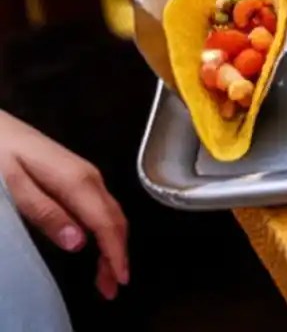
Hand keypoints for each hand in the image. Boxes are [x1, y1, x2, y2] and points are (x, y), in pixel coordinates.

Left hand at [0, 111, 127, 299]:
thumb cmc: (1, 154)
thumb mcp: (14, 186)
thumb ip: (46, 213)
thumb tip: (79, 243)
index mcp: (78, 182)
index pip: (106, 223)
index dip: (115, 252)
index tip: (119, 279)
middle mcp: (91, 178)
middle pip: (115, 220)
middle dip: (118, 254)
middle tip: (112, 287)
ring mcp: (88, 176)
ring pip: (111, 214)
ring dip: (114, 245)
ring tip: (107, 274)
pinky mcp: (80, 176)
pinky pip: (102, 208)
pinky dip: (106, 231)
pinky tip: (98, 245)